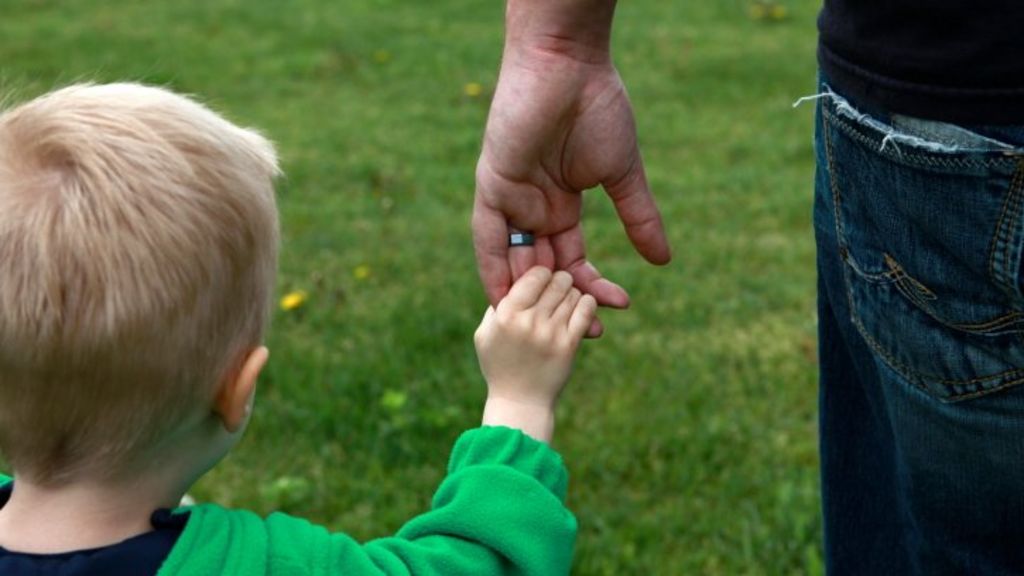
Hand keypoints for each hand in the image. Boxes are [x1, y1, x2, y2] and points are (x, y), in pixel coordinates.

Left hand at [473, 2, 669, 336]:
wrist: (571, 67)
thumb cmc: (598, 109)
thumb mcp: (621, 175)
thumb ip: (638, 217)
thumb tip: (663, 260)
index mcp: (560, 204)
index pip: (572, 259)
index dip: (591, 288)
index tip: (617, 312)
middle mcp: (532, 207)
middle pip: (544, 269)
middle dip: (563, 304)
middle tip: (592, 336)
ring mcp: (511, 198)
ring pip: (515, 260)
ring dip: (532, 297)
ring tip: (551, 332)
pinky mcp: (492, 184)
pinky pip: (486, 236)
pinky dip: (494, 268)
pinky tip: (506, 302)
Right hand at [474, 267, 596, 441]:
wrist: (520, 402)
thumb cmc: (500, 366)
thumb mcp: (485, 334)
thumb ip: (496, 306)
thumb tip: (513, 281)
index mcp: (505, 314)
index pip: (534, 275)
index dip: (542, 274)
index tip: (542, 281)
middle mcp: (528, 321)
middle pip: (557, 281)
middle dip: (560, 281)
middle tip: (559, 288)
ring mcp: (550, 333)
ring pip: (574, 293)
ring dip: (573, 294)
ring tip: (567, 302)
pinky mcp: (569, 345)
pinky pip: (586, 310)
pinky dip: (587, 304)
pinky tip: (582, 308)